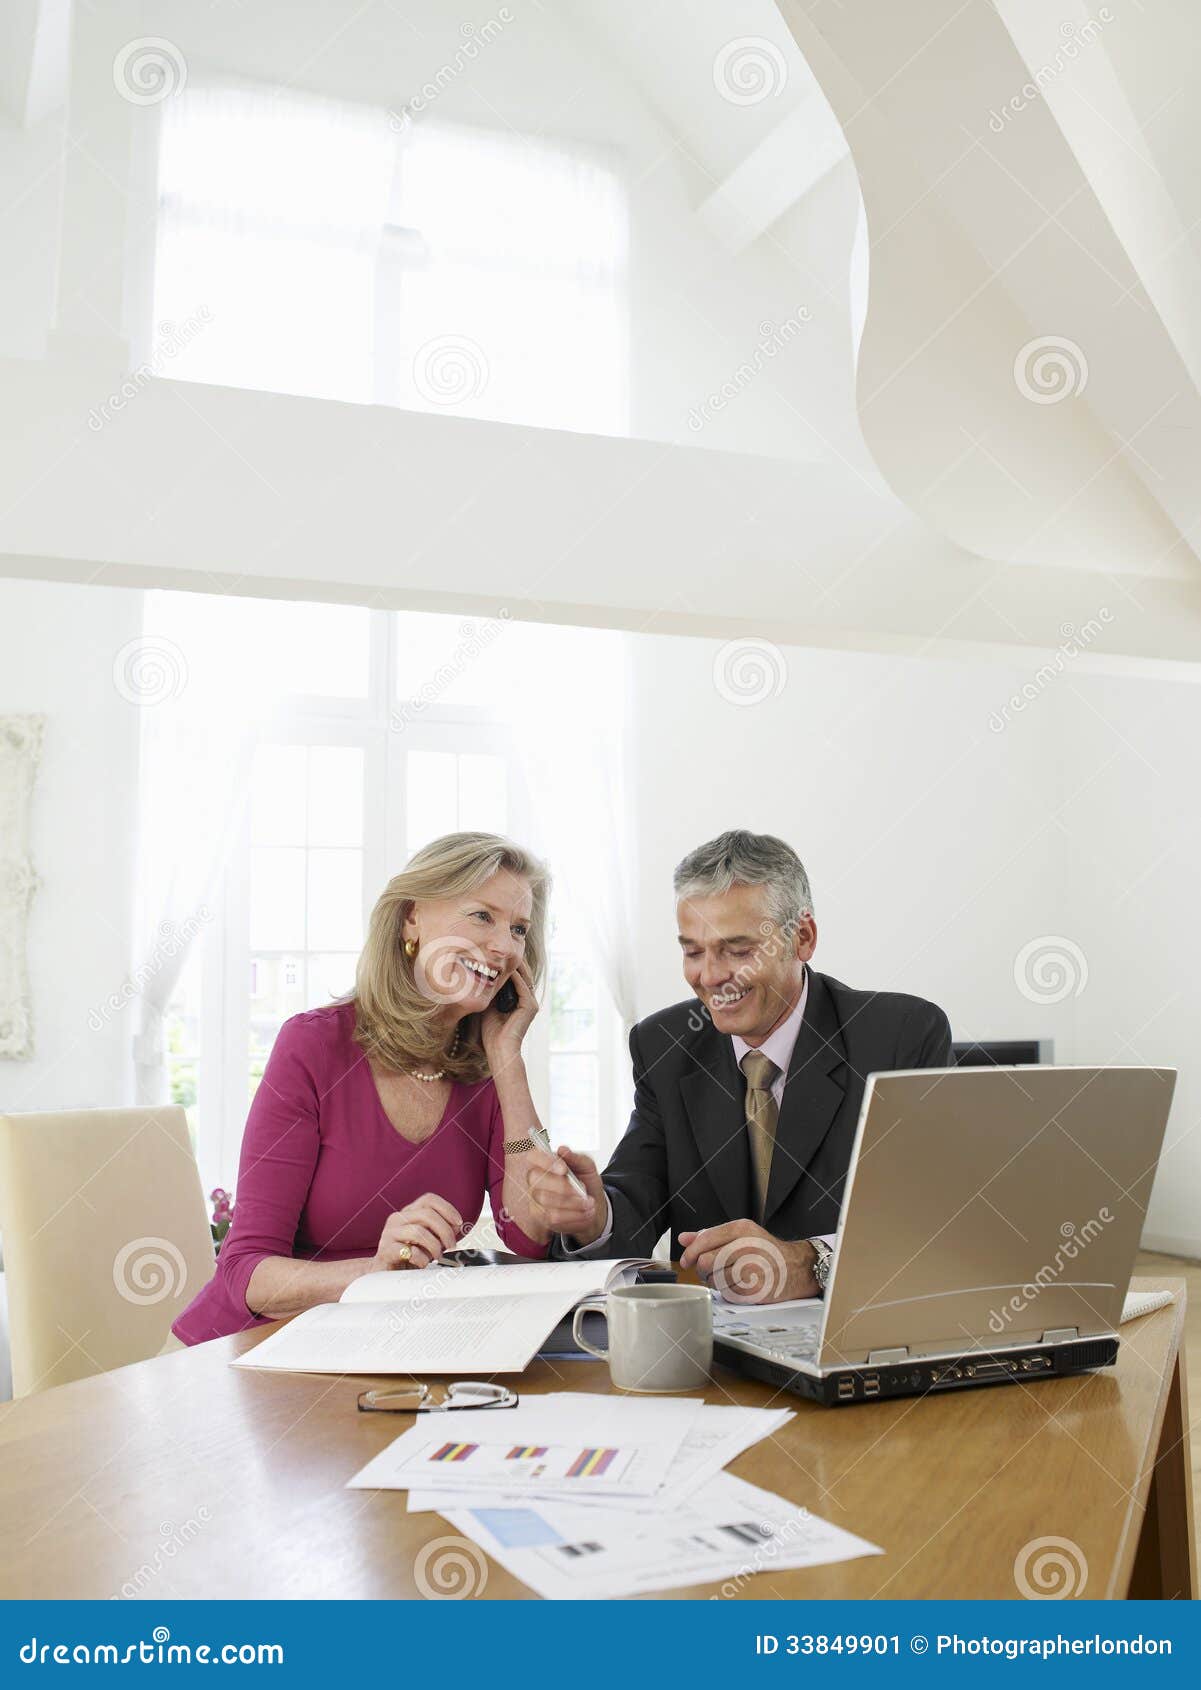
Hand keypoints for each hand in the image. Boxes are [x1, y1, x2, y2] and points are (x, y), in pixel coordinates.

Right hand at [371, 1193, 463, 1270]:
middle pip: (427, 1214)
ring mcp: (389, 1234)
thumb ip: (440, 1230)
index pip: (429, 1199)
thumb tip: (456, 1226)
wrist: (385, 1273)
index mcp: (408, 1213)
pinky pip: (407, 1250)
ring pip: (418, 1231)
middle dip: (445, 1231)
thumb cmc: (409, 1256)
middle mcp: (397, 1219)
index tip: (458, 1224)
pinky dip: (420, 1258)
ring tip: (436, 1257)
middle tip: (450, 1246)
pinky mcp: (385, 1251)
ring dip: (434, 1246)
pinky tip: (422, 1263)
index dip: (447, 1209)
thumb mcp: (428, 1239)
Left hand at [480, 959, 538, 1073]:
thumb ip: (489, 992)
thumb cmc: (489, 1032)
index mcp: (519, 1000)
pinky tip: (507, 968)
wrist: (498, 1050)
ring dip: (516, 965)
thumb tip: (478, 975)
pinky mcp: (530, 1007)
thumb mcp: (487, 1006)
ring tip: (506, 952)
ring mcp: (530, 1003)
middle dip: (514, 961)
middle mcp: (527, 999)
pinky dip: (516, 976)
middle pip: (522, 974)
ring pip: (524, 977)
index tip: (497, 952)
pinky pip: (523, 987)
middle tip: (504, 947)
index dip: (507, 964)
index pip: (515, 976)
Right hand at [521, 1145, 606, 1244]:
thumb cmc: (586, 1181)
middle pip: (537, 1180)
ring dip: (572, 1203)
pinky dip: (573, 1215)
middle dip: (562, 1186)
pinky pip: (553, 1217)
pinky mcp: (540, 1216)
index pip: (533, 1156)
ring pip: (546, 1200)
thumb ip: (576, 1158)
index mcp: (544, 1161)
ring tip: (589, 1203)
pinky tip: (584, 1212)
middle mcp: (535, 1179)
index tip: (564, 1169)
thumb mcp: (587, 1167)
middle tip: (582, 1190)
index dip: (546, 1162)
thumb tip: (563, 1149)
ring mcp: (535, 1198)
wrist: (592, 1205)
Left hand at [678, 1220, 817, 1302]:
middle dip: (703, 1270)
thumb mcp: (741, 1234)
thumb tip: (684, 1238)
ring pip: (713, 1280)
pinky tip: (739, 1285)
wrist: (796, 1267)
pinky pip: (726, 1293)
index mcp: (741, 1229)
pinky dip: (728, 1292)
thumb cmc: (766, 1251)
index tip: (686, 1261)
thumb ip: (711, 1235)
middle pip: (705, 1262)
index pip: (704, 1240)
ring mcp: (750, 1268)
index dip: (690, 1253)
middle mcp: (746, 1246)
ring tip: (729, 1277)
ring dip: (716, 1282)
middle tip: (710, 1271)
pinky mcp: (753, 1288)